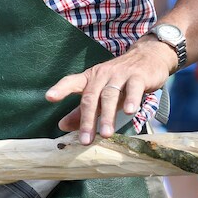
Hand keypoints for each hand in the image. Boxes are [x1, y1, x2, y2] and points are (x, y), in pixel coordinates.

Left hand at [45, 39, 173, 144]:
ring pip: (110, 96)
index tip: (49, 97)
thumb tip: (62, 126)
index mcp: (89, 78)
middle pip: (90, 97)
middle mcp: (101, 75)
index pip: (71, 82)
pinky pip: (133, 89)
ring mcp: (119, 75)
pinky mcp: (138, 77)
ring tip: (106, 134)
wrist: (148, 57)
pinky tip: (129, 112)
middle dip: (87, 120)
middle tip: (85, 140)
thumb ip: (81, 110)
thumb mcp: (100, 93)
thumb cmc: (119, 79)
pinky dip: (131, 100)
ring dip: (107, 116)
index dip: (60, 89)